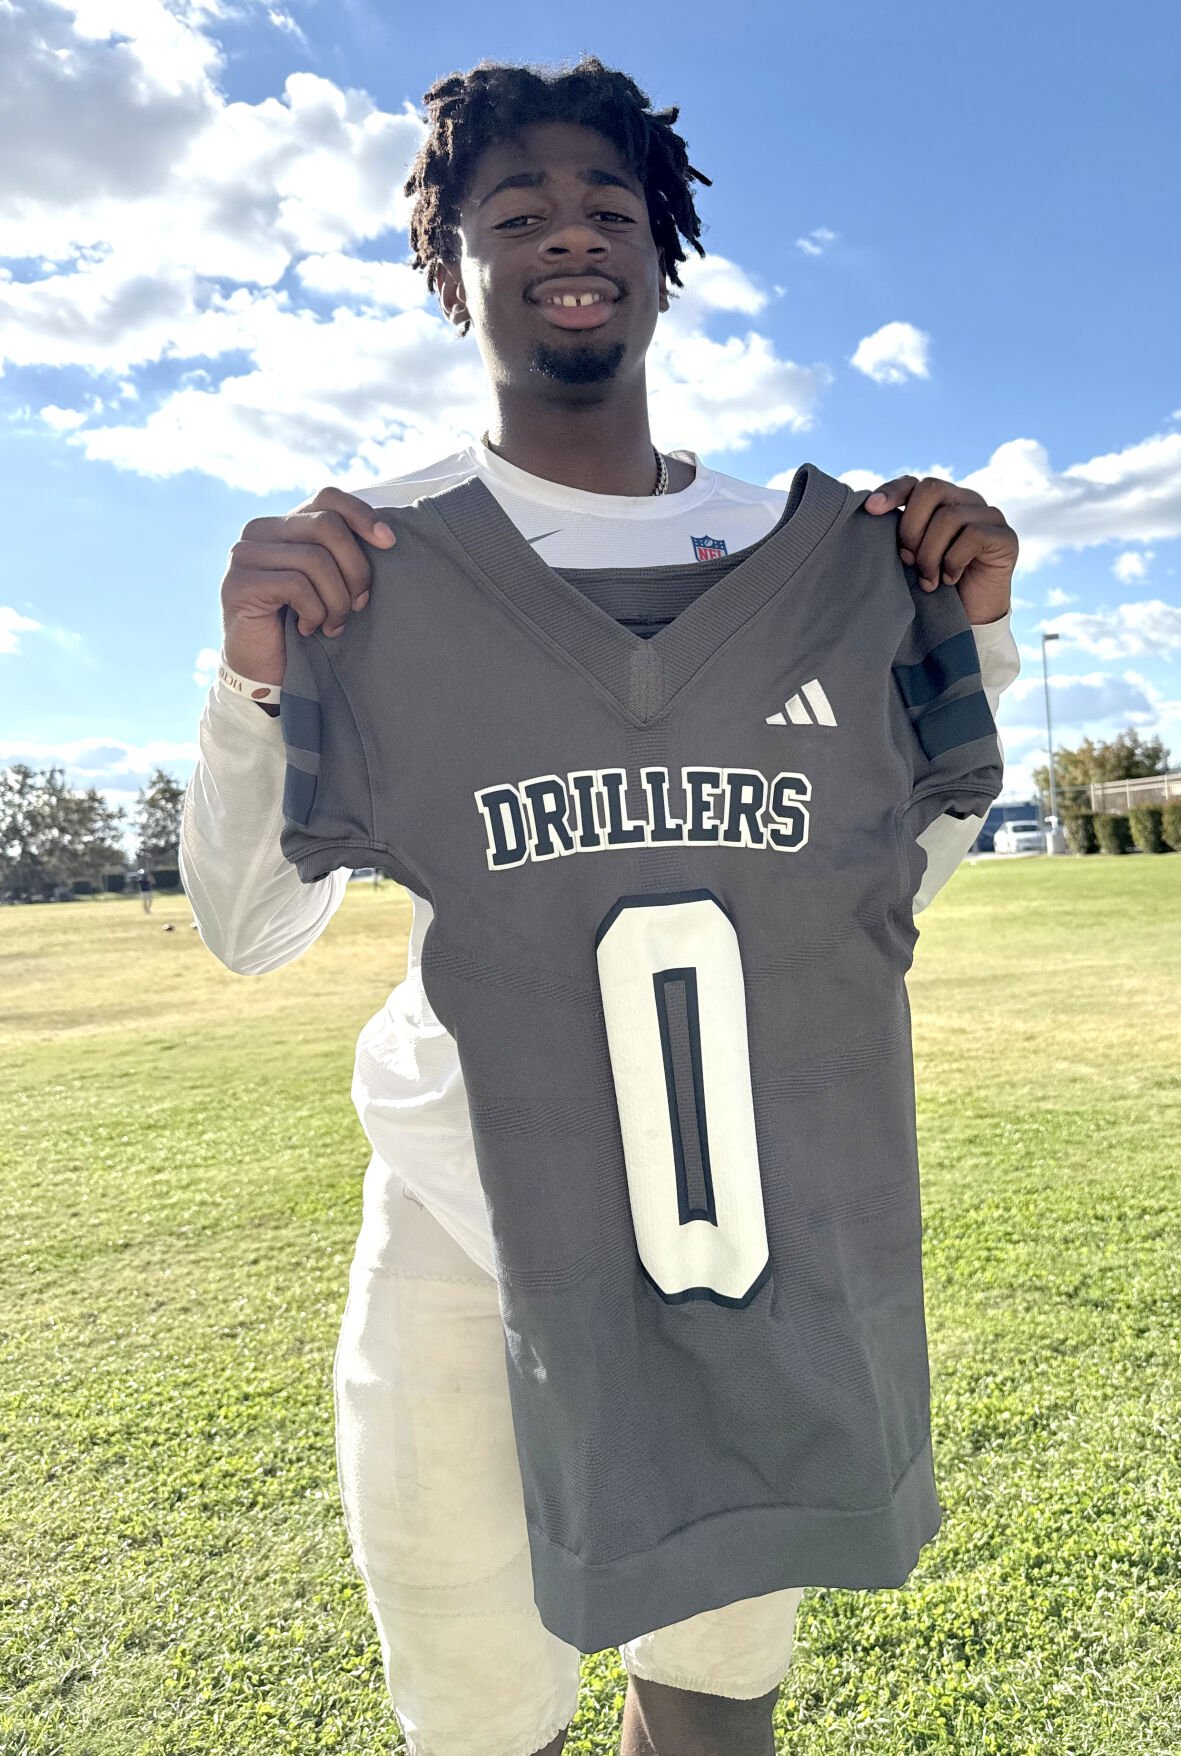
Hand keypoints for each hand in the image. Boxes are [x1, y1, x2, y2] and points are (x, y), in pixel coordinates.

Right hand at [220, 486, 395, 685]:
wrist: (267, 673)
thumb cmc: (303, 626)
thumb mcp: (328, 583)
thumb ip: (342, 553)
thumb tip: (386, 536)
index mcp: (282, 524)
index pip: (327, 497)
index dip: (362, 515)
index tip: (389, 543)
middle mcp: (258, 531)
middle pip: (327, 525)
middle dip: (355, 569)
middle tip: (359, 604)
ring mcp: (244, 555)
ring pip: (315, 560)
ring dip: (337, 600)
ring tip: (333, 624)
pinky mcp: (239, 584)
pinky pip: (296, 585)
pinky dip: (314, 611)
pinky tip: (309, 628)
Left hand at [864, 475, 1017, 626]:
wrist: (968, 621)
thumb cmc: (935, 588)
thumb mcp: (911, 558)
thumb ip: (900, 535)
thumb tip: (872, 512)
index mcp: (942, 502)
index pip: (915, 483)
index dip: (892, 492)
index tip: (871, 510)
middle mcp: (967, 501)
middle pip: (931, 490)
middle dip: (911, 529)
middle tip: (908, 561)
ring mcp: (990, 516)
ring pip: (949, 517)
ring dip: (930, 554)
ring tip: (928, 580)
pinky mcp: (1006, 537)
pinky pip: (972, 536)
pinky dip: (954, 561)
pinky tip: (950, 579)